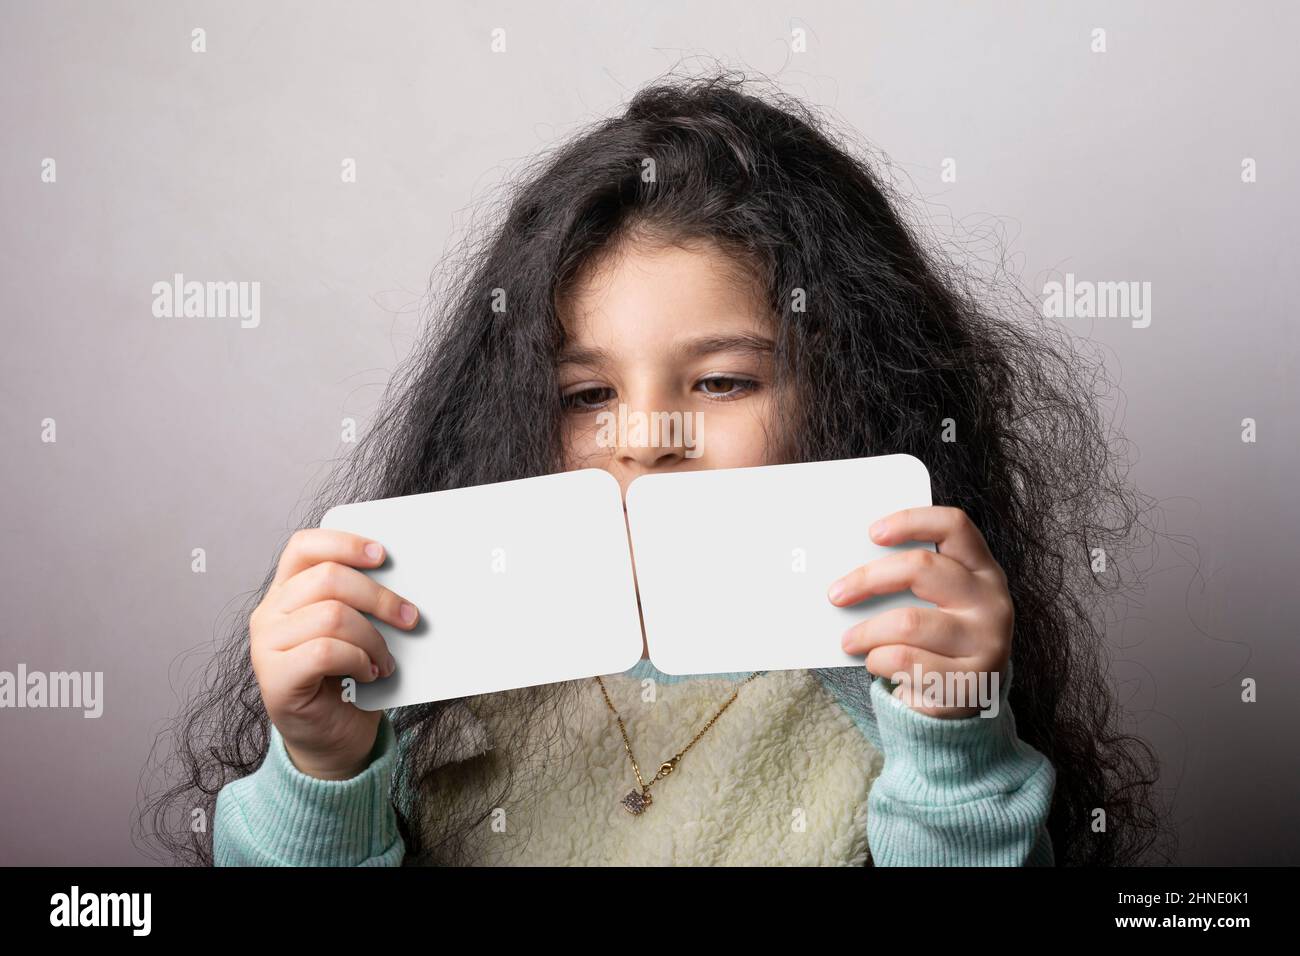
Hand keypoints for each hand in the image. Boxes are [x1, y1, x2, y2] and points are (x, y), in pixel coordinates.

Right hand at [249, 529, 419, 778]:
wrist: (332, 740)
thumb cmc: (348, 681)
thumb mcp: (355, 632)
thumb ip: (363, 604)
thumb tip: (408, 582)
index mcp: (286, 592)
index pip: (304, 546)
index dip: (344, 542)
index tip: (382, 554)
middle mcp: (270, 613)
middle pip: (328, 578)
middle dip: (379, 596)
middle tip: (410, 617)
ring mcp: (267, 646)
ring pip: (332, 615)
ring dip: (373, 638)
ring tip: (385, 659)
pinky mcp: (275, 678)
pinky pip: (326, 651)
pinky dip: (358, 660)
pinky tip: (370, 674)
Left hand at [827, 506, 1011, 718]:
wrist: (966, 700)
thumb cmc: (938, 641)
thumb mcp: (937, 604)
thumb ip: (910, 584)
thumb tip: (851, 572)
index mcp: (983, 571)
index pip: (954, 526)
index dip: (911, 521)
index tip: (872, 532)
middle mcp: (991, 602)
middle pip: (921, 568)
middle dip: (868, 579)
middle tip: (836, 594)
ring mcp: (986, 643)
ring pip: (907, 622)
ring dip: (867, 632)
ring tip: (849, 640)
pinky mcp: (970, 681)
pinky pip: (904, 660)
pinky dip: (878, 660)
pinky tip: (876, 662)